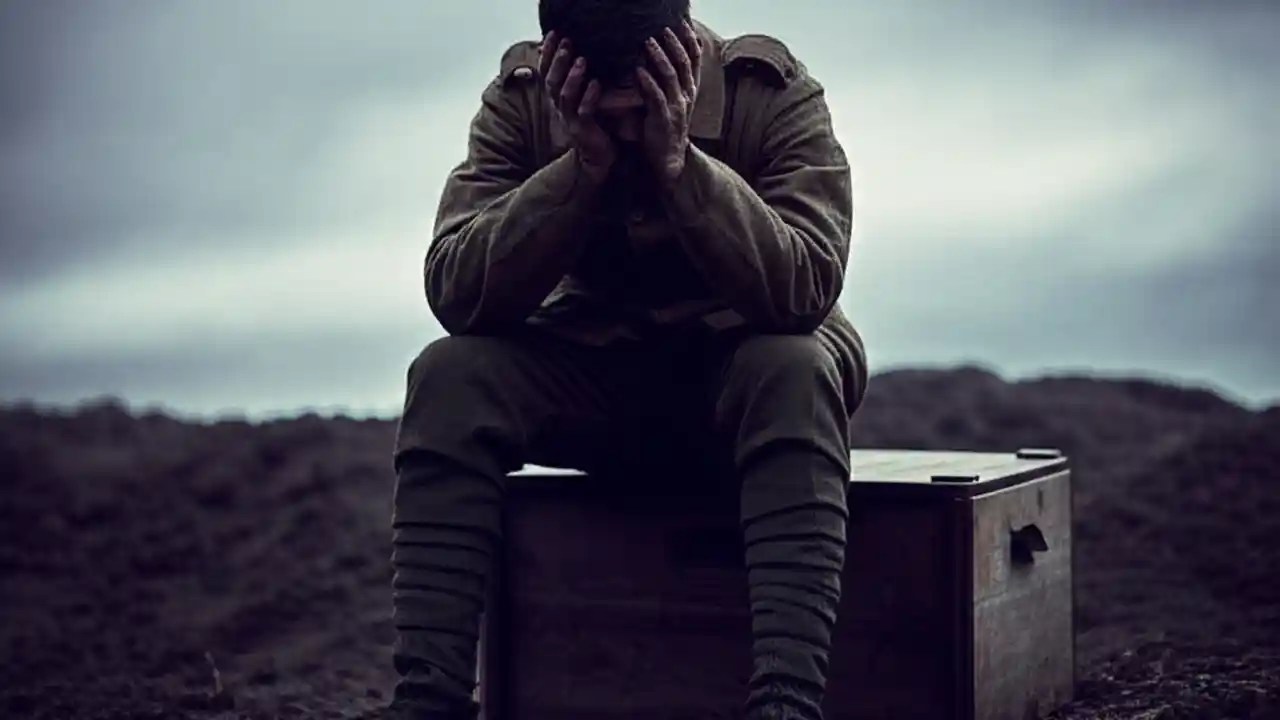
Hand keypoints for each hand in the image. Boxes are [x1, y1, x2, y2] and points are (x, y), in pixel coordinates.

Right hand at [540, 31, 614, 184]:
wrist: (597, 157)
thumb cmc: (593, 125)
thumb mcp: (581, 99)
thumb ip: (578, 81)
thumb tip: (581, 54)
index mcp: (557, 99)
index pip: (546, 72)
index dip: (547, 54)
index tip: (553, 33)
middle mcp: (559, 108)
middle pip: (551, 81)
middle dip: (558, 61)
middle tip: (567, 43)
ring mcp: (570, 119)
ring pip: (565, 95)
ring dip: (573, 76)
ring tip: (582, 59)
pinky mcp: (583, 130)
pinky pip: (584, 111)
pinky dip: (589, 97)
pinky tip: (596, 84)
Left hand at [636, 20, 702, 184]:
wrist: (669, 158)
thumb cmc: (666, 127)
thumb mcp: (671, 101)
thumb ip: (664, 81)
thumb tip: (654, 58)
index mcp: (690, 89)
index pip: (694, 60)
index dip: (690, 40)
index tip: (683, 23)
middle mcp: (687, 95)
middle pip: (684, 63)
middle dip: (674, 43)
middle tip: (662, 27)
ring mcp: (677, 107)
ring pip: (671, 76)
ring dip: (659, 57)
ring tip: (648, 41)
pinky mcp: (663, 118)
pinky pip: (656, 96)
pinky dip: (647, 82)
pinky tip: (638, 70)